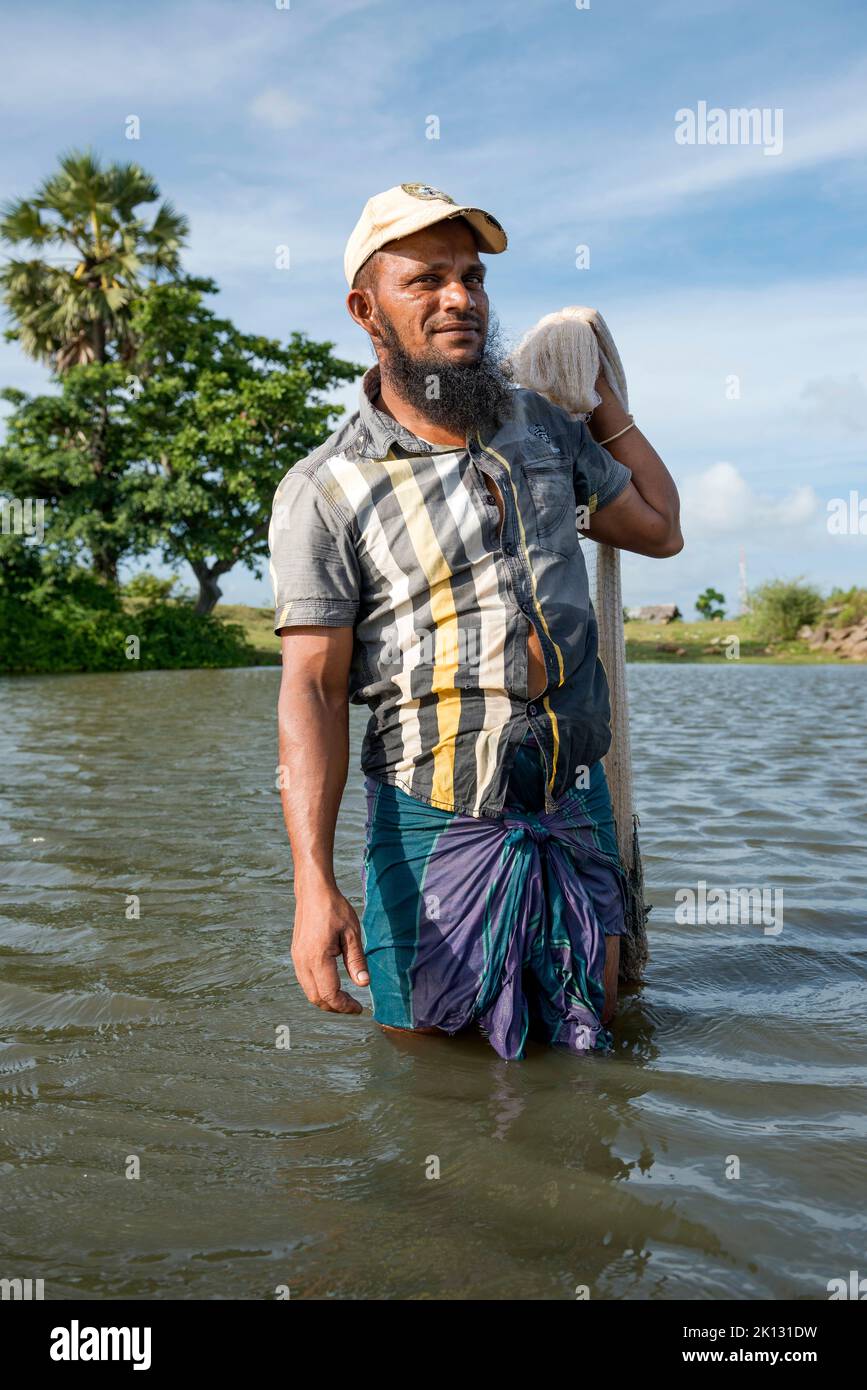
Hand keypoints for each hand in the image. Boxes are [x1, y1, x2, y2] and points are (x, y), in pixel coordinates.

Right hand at [291, 885, 368, 1014]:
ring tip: (345, 998)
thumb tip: (364, 984)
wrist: (313, 891)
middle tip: (354, 1006)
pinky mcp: (296, 954)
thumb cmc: (334, 909)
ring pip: (309, 991)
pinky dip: (318, 989)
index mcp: (317, 957)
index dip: (344, 1006)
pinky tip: (332, 984)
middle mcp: (303, 961)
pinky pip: (305, 981)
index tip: (359, 1008)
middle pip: (316, 998)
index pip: (329, 994)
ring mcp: (297, 958)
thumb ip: (356, 960)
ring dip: (326, 999)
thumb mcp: (352, 933)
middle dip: (335, 1007)